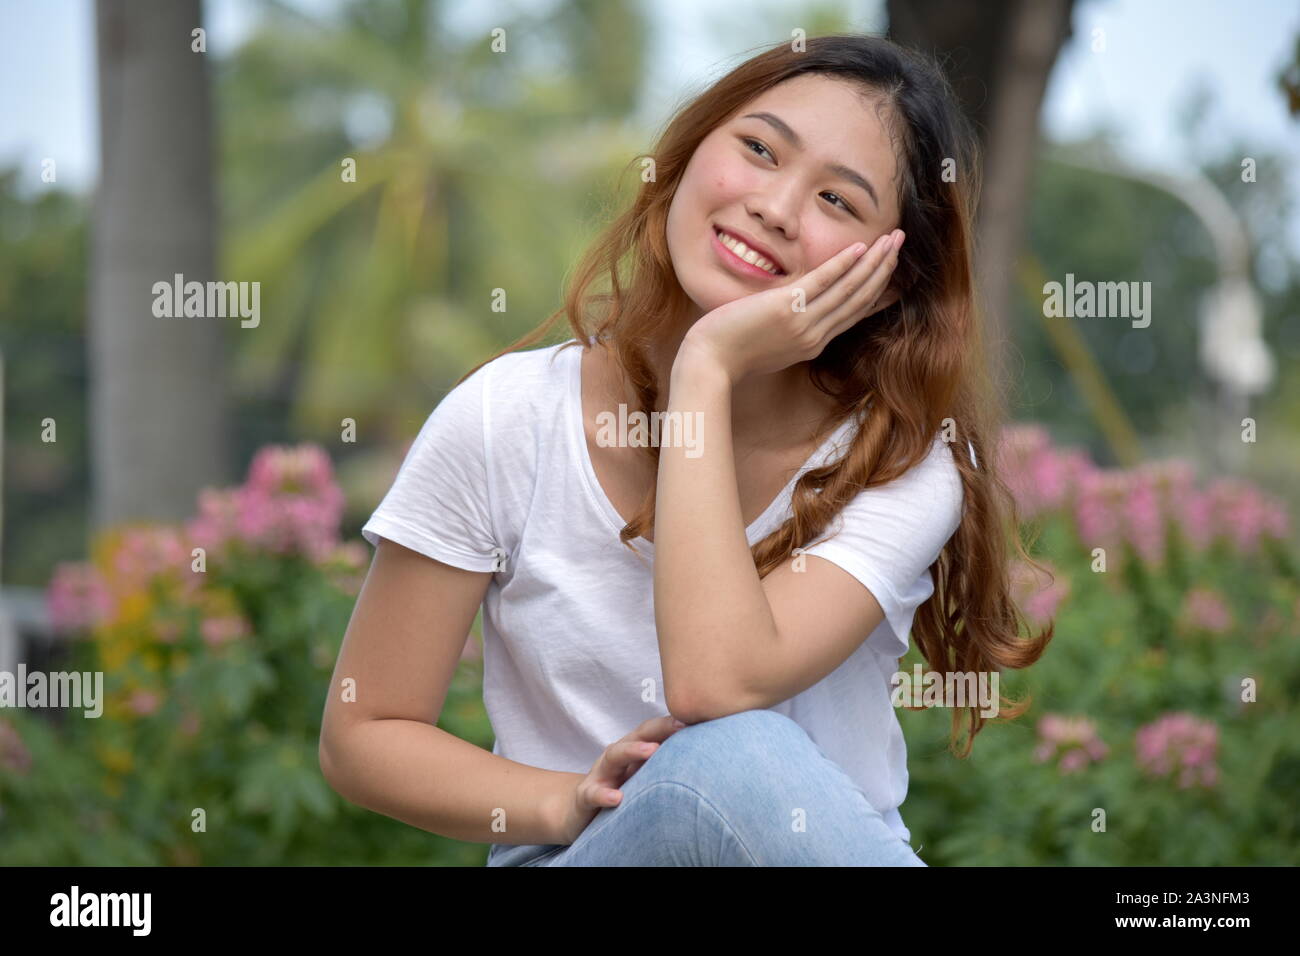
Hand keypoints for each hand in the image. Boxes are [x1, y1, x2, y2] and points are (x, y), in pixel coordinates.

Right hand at [552, 714, 685, 845]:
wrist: (578, 811)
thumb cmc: (619, 790)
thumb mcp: (641, 777)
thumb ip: (664, 766)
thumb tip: (703, 761)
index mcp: (632, 750)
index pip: (653, 731)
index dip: (673, 724)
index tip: (698, 719)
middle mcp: (616, 757)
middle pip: (637, 736)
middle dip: (659, 729)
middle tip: (680, 726)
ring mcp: (600, 774)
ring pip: (614, 756)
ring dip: (633, 751)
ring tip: (652, 750)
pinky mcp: (585, 796)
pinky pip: (594, 793)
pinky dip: (604, 794)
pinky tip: (617, 798)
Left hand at [680, 230, 903, 385]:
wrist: (709, 362)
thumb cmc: (730, 353)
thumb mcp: (770, 345)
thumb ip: (790, 329)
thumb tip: (795, 311)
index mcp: (813, 344)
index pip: (854, 314)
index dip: (878, 293)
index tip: (896, 277)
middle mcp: (815, 335)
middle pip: (860, 298)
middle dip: (884, 269)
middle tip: (901, 245)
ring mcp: (803, 323)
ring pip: (850, 289)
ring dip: (875, 262)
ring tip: (893, 240)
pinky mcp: (786, 308)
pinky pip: (822, 283)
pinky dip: (843, 265)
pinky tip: (860, 248)